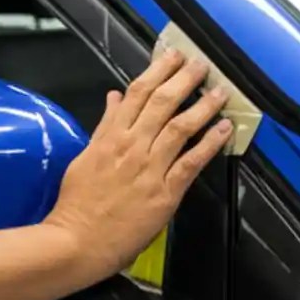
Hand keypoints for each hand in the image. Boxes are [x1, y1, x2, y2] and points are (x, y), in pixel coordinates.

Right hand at [44, 49, 231, 280]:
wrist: (75, 243)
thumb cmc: (77, 204)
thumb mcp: (85, 157)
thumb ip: (104, 126)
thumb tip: (114, 97)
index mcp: (110, 137)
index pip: (137, 93)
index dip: (159, 70)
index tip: (173, 56)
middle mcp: (131, 146)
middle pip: (162, 102)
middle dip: (184, 79)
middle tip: (201, 64)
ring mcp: (148, 168)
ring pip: (180, 127)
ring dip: (203, 105)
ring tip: (220, 91)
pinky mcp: (164, 192)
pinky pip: (192, 162)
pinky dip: (210, 143)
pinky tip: (224, 128)